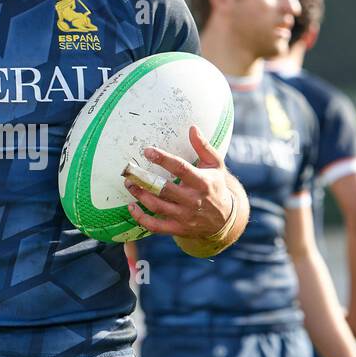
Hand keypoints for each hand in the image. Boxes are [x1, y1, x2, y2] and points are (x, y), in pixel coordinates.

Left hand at [124, 126, 237, 245]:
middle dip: (144, 180)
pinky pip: (156, 226)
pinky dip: (141, 218)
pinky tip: (131, 207)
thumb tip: (192, 128)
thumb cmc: (216, 186)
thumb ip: (203, 147)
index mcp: (202, 182)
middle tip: (130, 171)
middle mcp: (193, 200)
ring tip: (129, 184)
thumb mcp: (216, 165)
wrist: (226, 218)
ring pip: (157, 207)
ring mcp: (185, 216)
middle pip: (164, 189)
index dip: (163, 159)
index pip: (180, 168)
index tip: (147, 150)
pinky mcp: (178, 228)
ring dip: (140, 196)